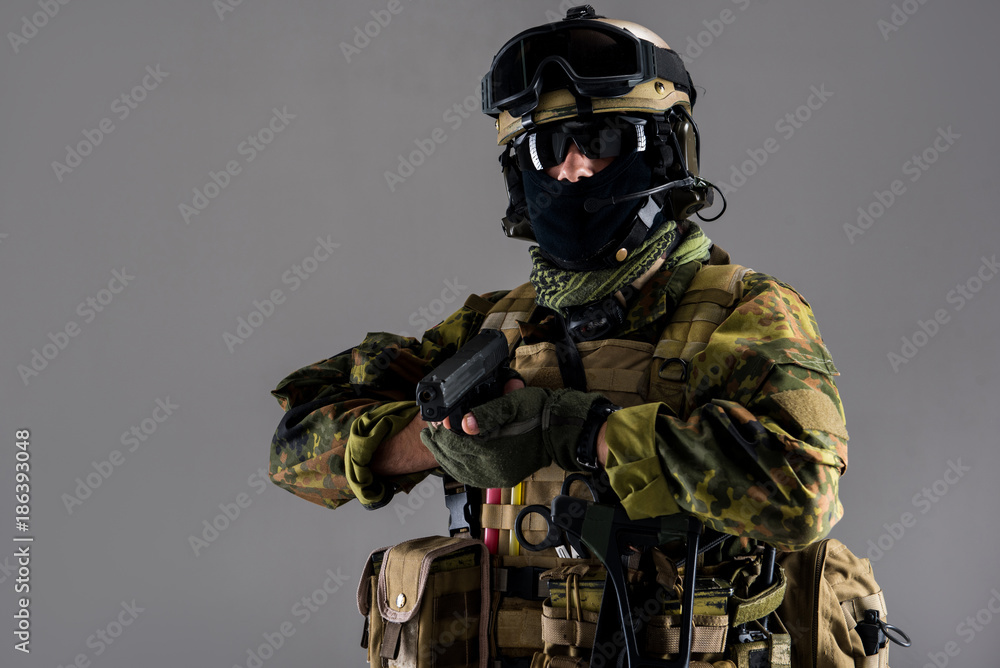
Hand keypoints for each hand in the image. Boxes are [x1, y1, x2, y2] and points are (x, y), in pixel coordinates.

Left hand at [420, 385, 609, 487]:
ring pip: (459, 470)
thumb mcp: (514, 404)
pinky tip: (452, 457)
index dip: (441, 433)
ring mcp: (497, 477)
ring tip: (434, 441)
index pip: (456, 445)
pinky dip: (458, 466)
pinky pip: (471, 476)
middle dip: (438, 444)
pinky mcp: (501, 478)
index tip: (432, 421)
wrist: (562, 430)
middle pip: (454, 459)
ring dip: (445, 455)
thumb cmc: (540, 414)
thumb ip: (487, 413)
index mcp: (495, 453)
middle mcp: (494, 471)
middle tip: (427, 430)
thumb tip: (465, 423)